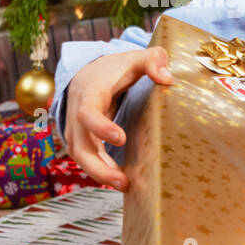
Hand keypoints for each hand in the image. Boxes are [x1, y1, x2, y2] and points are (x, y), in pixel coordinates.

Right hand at [64, 47, 173, 191]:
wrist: (87, 76)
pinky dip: (101, 171)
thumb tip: (167, 77)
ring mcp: (76, 130)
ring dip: (100, 174)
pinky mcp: (82, 141)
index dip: (100, 127)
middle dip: (98, 166)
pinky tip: (120, 180)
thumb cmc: (113, 69)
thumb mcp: (132, 59)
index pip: (87, 112)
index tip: (120, 138)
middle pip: (79, 145)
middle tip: (122, 180)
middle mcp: (76, 114)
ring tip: (124, 185)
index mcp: (88, 93)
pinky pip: (87, 160)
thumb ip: (151, 60)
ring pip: (80, 158)